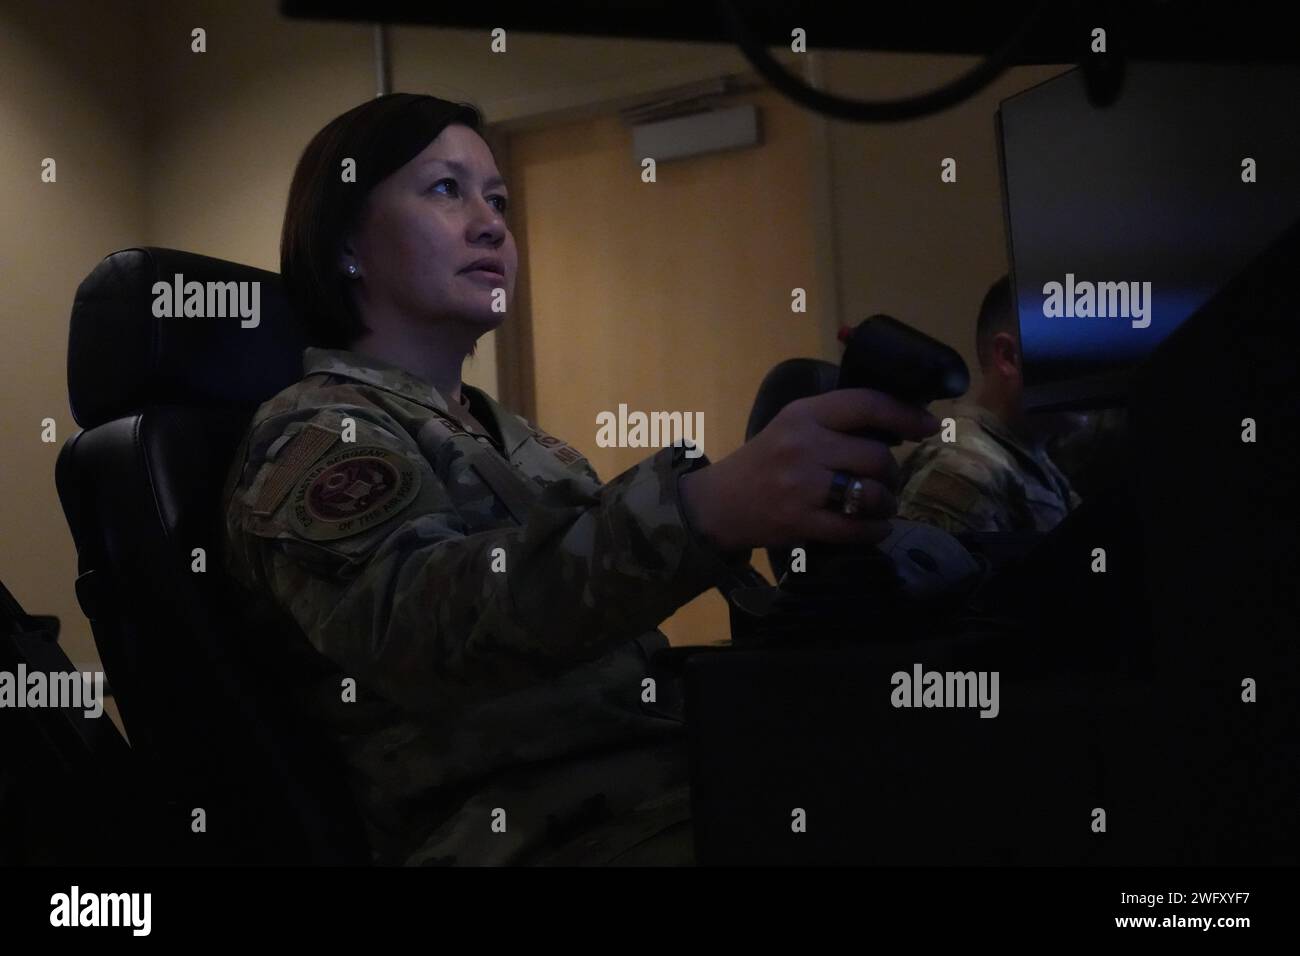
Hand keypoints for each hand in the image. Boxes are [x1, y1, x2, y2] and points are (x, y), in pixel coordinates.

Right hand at [679, 389, 940, 551]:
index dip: (905, 414)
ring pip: (870, 493)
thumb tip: (898, 425)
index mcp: (804, 414)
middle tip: (887, 480)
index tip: (930, 426)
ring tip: (880, 505)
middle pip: (876, 456)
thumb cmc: (764, 461)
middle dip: (892, 473)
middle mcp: (804, 446)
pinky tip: (874, 528)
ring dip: (886, 503)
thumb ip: (836, 421)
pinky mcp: (800, 522)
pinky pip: (855, 529)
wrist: (719, 503)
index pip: (866, 404)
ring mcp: (801, 486)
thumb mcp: (794, 425)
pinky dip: (874, 530)